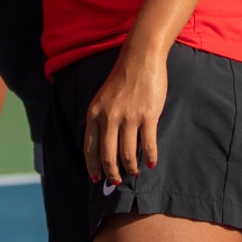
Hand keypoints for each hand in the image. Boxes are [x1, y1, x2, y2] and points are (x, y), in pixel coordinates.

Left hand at [84, 45, 166, 186]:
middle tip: (116, 181)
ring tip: (134, 173)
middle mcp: (109, 117)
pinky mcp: (148, 116)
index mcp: (94, 113)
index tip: (95, 179)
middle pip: (108, 155)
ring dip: (131, 167)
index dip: (92, 166)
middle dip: (111, 173)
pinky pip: (148, 144)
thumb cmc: (122, 79)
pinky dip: (150, 157)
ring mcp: (128, 117)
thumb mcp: (103, 98)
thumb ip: (101, 119)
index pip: (89, 147)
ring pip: (128, 153)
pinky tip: (151, 163)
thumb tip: (104, 146)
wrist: (140, 59)